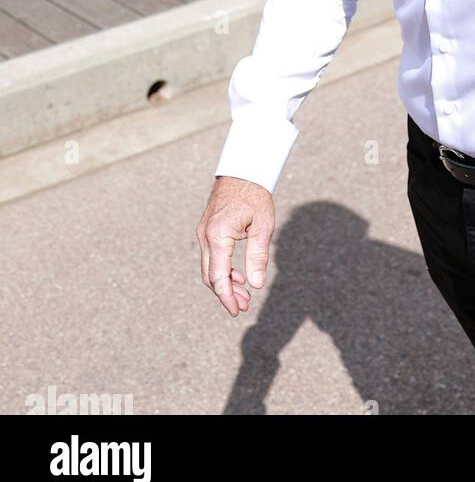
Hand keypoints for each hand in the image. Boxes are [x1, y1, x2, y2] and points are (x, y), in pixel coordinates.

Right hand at [197, 176, 274, 316]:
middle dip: (226, 293)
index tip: (237, 311)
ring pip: (209, 267)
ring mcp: (203, 232)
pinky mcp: (206, 229)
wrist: (243, 170)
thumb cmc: (255, 195)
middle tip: (244, 306)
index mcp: (218, 235)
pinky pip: (211, 256)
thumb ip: (258, 255)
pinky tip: (239, 275)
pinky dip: (222, 269)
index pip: (218, 276)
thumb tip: (255, 285)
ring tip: (244, 294)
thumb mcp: (263, 225)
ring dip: (225, 282)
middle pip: (210, 275)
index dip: (227, 297)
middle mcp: (205, 236)